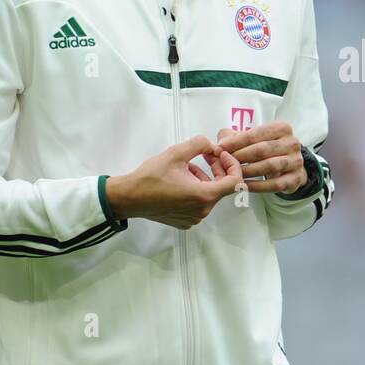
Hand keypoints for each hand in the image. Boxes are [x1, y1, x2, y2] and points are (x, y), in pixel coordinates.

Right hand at [106, 135, 242, 228]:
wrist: (129, 198)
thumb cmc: (149, 178)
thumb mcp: (176, 153)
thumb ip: (199, 144)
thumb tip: (211, 145)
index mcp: (204, 196)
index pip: (235, 182)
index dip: (232, 164)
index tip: (220, 155)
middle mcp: (202, 211)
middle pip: (222, 187)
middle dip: (217, 168)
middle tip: (207, 154)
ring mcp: (194, 218)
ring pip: (209, 194)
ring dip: (204, 177)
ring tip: (187, 166)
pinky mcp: (185, 221)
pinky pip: (199, 203)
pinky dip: (196, 189)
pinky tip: (181, 180)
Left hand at [215, 120, 307, 194]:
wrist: (290, 166)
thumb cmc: (267, 149)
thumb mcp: (254, 138)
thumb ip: (235, 136)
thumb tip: (220, 143)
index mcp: (282, 128)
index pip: (255, 134)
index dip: (235, 142)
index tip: (219, 148)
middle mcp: (292, 143)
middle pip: (262, 150)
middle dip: (240, 156)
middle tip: (224, 162)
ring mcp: (296, 162)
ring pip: (269, 166)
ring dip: (248, 171)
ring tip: (233, 174)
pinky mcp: (295, 179)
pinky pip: (274, 184)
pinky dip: (257, 186)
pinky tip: (244, 185)